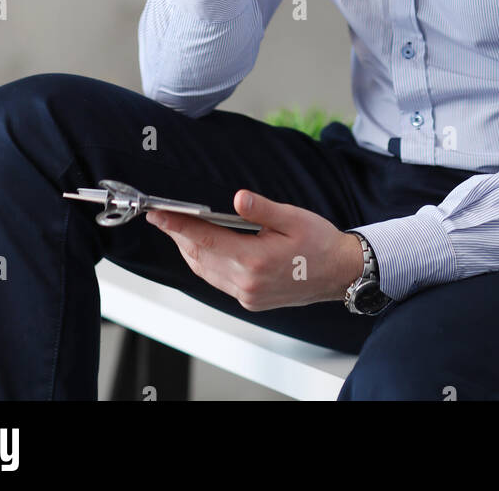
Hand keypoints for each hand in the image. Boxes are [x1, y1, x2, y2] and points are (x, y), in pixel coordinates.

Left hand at [146, 190, 365, 309]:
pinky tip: (201, 248)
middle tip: (162, 216)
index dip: (178, 225)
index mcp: (255, 261)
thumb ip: (262, 209)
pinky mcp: (250, 300)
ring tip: (176, 228)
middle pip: (199, 256)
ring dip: (188, 249)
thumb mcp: (293, 218)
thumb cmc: (320, 243)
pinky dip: (203, 263)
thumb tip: (238, 198)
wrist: (340, 274)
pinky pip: (216, 280)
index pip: (205, 239)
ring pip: (204, 271)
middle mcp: (246, 283)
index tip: (158, 213)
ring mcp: (247, 295)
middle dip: (177, 235)